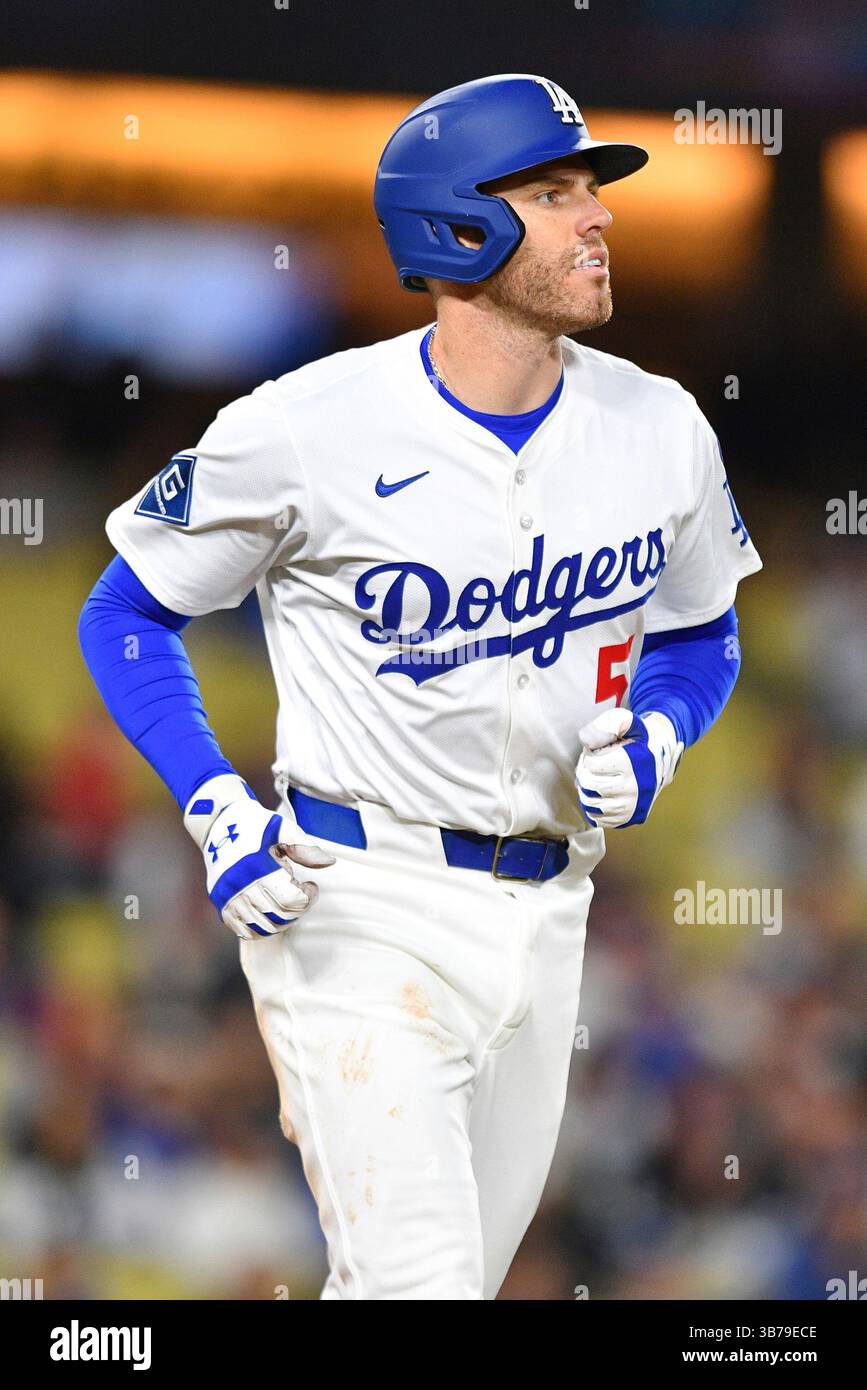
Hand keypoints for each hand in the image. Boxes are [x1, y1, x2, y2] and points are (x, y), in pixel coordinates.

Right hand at [184, 774, 335, 939]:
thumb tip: (330, 863)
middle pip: (279, 917)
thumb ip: (305, 847)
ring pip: (263, 928)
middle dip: (298, 910)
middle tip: (301, 895)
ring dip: (283, 922)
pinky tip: (270, 914)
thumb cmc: (256, 824)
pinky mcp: (220, 904)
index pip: (291, 900)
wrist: (219, 823)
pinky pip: (243, 931)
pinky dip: (261, 929)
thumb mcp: (283, 828)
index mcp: (257, 867)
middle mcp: (240, 885)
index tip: (310, 884)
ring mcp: (227, 897)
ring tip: (287, 905)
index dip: (308, 897)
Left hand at [575, 709, 682, 828]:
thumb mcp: (625, 721)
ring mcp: (634, 805)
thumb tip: (587, 741)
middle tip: (590, 766)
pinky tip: (599, 794)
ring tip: (593, 778)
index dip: (588, 755)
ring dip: (585, 790)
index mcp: (634, 763)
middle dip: (583, 773)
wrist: (662, 754)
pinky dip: (593, 807)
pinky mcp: (631, 817)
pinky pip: (599, 819)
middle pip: (590, 785)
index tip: (597, 752)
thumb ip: (605, 724)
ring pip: (591, 804)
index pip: (592, 764)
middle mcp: (636, 787)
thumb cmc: (639, 737)